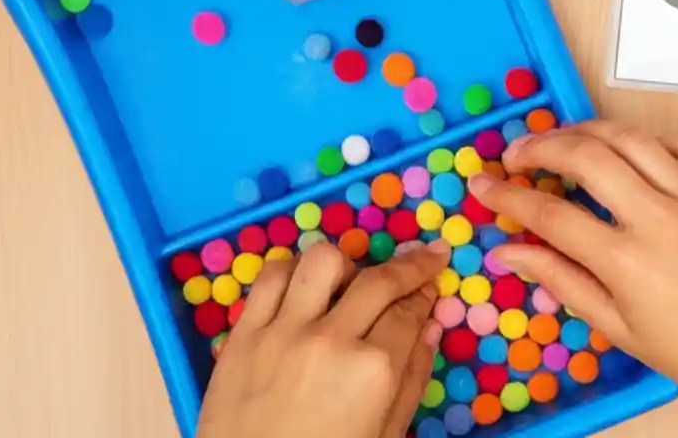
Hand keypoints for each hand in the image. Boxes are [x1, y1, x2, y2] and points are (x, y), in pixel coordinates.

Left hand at [197, 241, 450, 437]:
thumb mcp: (386, 433)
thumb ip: (412, 378)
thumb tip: (430, 326)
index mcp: (373, 371)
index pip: (410, 312)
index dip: (428, 291)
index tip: (434, 281)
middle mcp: (332, 340)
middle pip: (379, 280)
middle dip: (411, 264)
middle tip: (425, 257)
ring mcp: (282, 332)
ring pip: (321, 261)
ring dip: (346, 265)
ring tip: (350, 282)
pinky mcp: (242, 334)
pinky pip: (270, 277)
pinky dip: (293, 271)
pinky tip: (304, 285)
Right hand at [468, 121, 677, 437]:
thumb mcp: (619, 329)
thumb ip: (562, 283)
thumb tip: (508, 252)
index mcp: (627, 262)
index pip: (549, 214)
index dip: (507, 196)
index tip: (484, 186)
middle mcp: (660, 219)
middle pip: (585, 157)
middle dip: (540, 147)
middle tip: (517, 154)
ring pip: (632, 139)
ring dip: (590, 131)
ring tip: (566, 141)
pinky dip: (659, 140)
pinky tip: (641, 153)